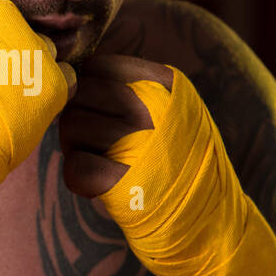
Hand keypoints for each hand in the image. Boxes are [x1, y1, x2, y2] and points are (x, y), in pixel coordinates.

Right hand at [0, 0, 76, 252]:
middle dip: (9, 55)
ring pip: (44, 52)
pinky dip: (49, 96)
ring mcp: (30, 45)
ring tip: (6, 104)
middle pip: (17, 29)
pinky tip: (23, 115)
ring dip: (32, 73)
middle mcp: (0, 12)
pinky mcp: (52, 78)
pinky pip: (65, 80)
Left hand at [57, 53, 174, 198]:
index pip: (97, 67)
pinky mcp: (122, 182)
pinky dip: (78, 176)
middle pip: (79, 95)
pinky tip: (97, 182)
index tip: (97, 108)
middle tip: (93, 138)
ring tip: (100, 159)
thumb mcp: (170, 104)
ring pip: (70, 127)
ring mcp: (139, 144)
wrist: (207, 208)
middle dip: (77, 115)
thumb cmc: (177, 153)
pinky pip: (75, 166)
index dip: (87, 88)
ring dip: (75, 145)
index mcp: (164, 84)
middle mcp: (153, 108)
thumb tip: (69, 79)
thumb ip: (128, 86)